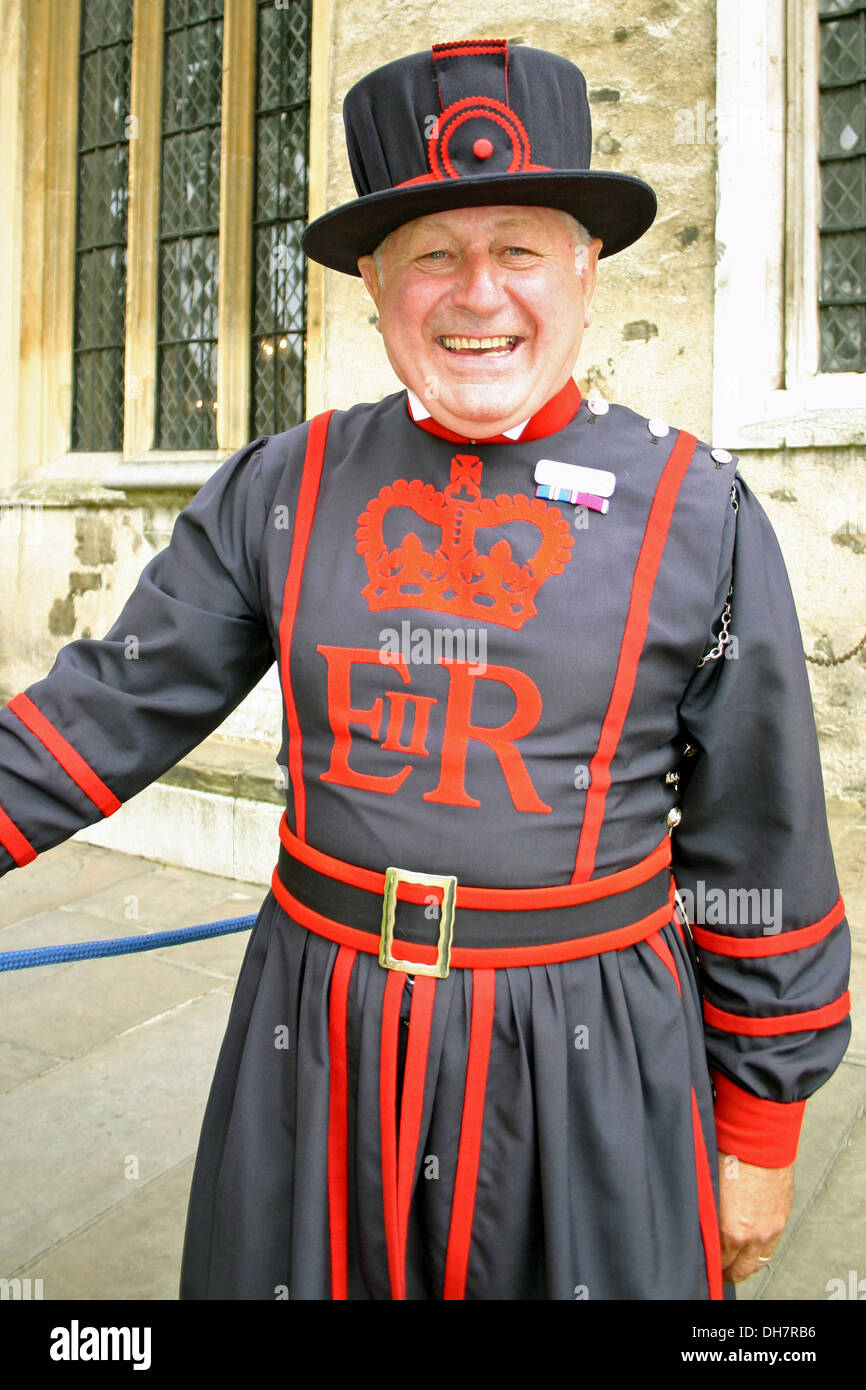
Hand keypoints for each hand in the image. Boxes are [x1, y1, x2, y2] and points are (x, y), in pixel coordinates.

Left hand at [717, 1152, 794, 1282]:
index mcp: (731, 1230)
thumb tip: (698, 1225)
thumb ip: (705, 1213)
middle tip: (718, 1272)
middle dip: (727, 1272)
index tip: (704, 1264)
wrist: (760, 1140)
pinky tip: (751, 1249)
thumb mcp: (707, 1188)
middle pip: (740, 1269)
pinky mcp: (782, 1219)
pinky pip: (771, 1247)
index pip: (719, 1261)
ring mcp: (771, 1229)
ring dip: (745, 1265)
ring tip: (735, 1265)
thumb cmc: (729, 1156)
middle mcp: (754, 1235)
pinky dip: (759, 1252)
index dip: (710, 1264)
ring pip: (758, 1261)